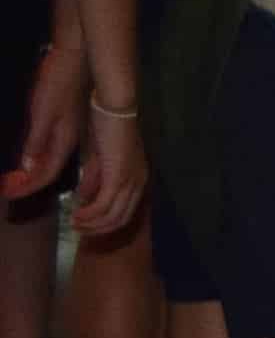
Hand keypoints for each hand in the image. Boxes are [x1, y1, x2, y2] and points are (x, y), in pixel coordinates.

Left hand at [4, 39, 81, 200]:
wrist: (79, 53)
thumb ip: (36, 142)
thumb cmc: (60, 81)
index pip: (45, 173)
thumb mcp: (43, 112)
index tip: (6, 193)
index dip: (25, 186)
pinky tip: (42, 158)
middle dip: (32, 183)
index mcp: (65, 140)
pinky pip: (62, 150)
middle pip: (54, 170)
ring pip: (60, 161)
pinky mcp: (74, 119)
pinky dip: (48, 160)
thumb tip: (29, 169)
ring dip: (42, 174)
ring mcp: (76, 128)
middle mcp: (74, 139)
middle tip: (11, 189)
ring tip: (25, 180)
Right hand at [72, 103, 147, 238]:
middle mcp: (138, 182)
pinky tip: (75, 214)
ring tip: (73, 223)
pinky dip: (89, 215)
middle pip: (120, 219)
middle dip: (97, 229)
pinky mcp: (119, 177)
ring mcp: (131, 180)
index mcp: (137, 178)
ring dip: (91, 224)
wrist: (113, 108)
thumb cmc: (106, 129)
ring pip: (112, 216)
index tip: (85, 225)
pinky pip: (103, 206)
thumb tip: (84, 198)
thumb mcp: (99, 160)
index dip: (105, 223)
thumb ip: (94, 179)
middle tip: (77, 229)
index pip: (125, 212)